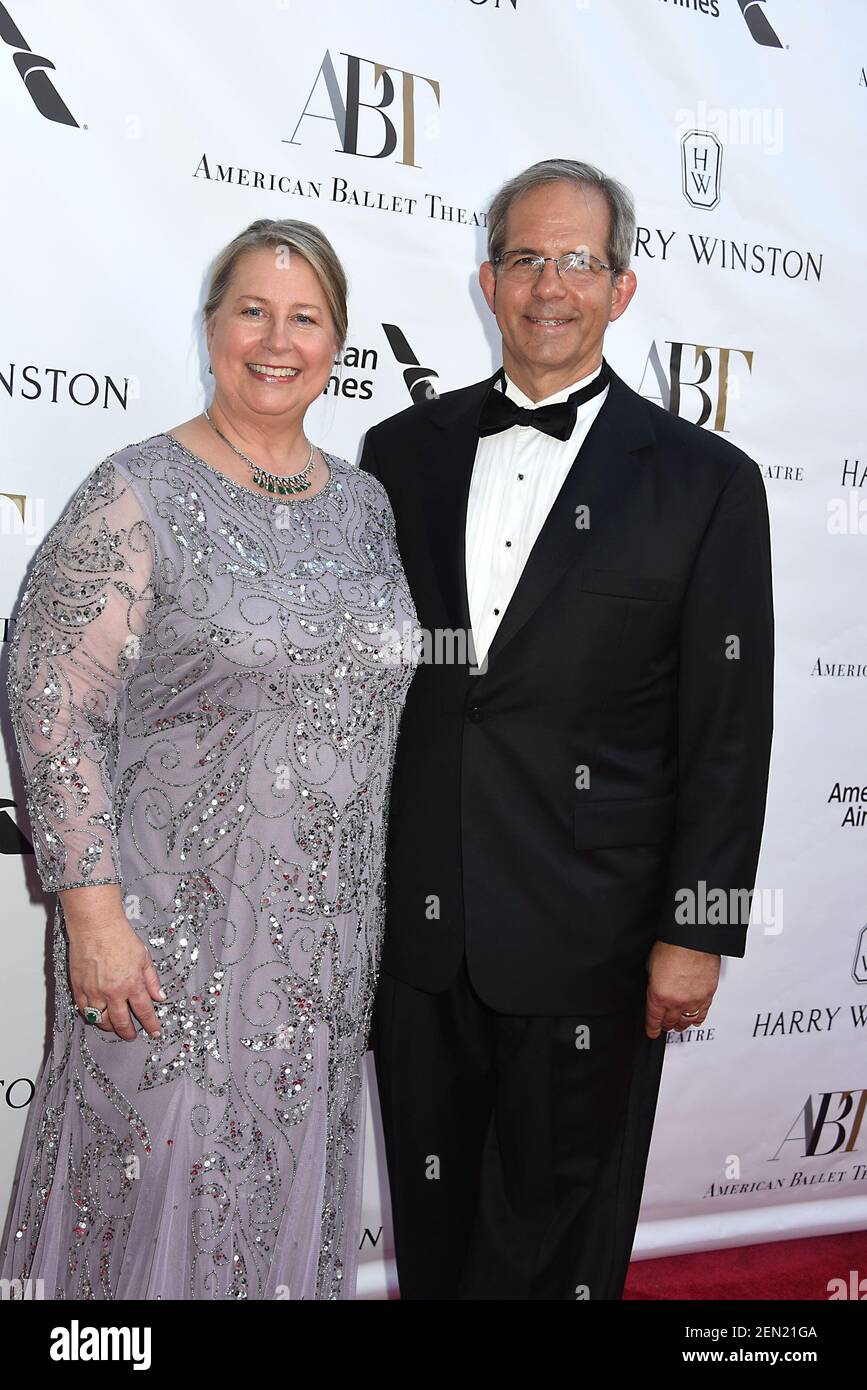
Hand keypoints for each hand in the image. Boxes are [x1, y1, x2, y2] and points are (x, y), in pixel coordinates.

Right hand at [66, 912, 164, 1041]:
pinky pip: (84, 1010)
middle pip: (121, 1022)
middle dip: (128, 1033)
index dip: (151, 1025)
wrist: (96, 927)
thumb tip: (160, 997)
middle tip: (132, 1036)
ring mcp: (95, 992)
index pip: (144, 1012)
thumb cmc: (121, 937)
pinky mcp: (79, 988)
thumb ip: (152, 979)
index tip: (155, 1033)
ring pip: (101, 1020)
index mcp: (132, 984)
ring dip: (109, 1027)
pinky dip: (90, 1016)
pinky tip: (96, 1016)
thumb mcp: (144, 957)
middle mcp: (114, 992)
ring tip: (114, 1027)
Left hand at [644, 940, 719, 1038]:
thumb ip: (653, 982)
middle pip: (670, 1022)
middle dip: (665, 1025)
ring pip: (687, 1021)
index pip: (654, 1019)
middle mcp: (677, 1002)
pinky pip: (702, 1013)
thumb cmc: (672, 947)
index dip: (652, 1028)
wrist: (692, 940)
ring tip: (678, 1025)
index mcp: (659, 995)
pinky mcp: (707, 995)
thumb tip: (655, 987)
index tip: (652, 1032)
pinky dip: (698, 1018)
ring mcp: (694, 1000)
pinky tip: (695, 1020)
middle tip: (664, 1026)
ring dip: (681, 1025)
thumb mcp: (651, 966)